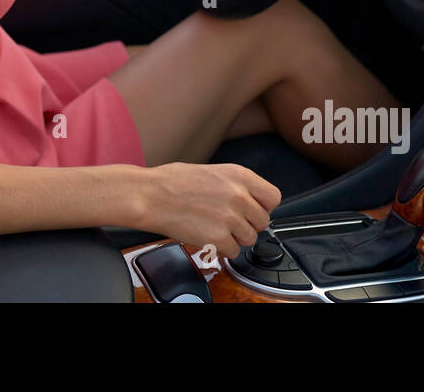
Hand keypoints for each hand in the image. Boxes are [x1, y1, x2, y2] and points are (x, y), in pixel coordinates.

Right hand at [139, 162, 281, 259]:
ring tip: (214, 228)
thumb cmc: (172, 182)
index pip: (273, 197)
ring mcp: (230, 218)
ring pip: (250, 239)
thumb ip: (235, 185)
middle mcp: (239, 196)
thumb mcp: (212, 171)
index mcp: (239, 176)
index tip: (252, 210)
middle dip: (247, 224)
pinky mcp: (218, 238)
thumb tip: (248, 199)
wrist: (150, 195)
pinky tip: (206, 237)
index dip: (263, 207)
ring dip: (234, 238)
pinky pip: (233, 252)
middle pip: (262, 222)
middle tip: (227, 221)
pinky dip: (221, 249)